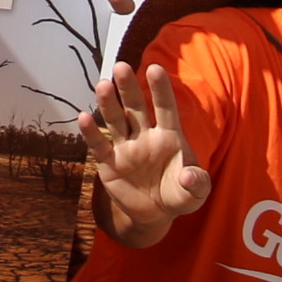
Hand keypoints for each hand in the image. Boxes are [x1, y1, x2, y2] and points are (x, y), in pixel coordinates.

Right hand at [82, 63, 211, 248]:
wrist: (156, 214)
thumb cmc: (179, 195)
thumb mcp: (195, 194)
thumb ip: (197, 184)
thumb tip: (189, 175)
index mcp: (170, 137)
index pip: (165, 108)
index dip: (160, 90)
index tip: (155, 69)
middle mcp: (146, 136)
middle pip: (136, 107)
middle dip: (129, 88)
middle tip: (121, 67)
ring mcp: (126, 147)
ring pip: (116, 120)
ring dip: (109, 103)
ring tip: (103, 85)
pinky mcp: (110, 163)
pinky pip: (99, 145)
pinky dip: (91, 132)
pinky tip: (83, 117)